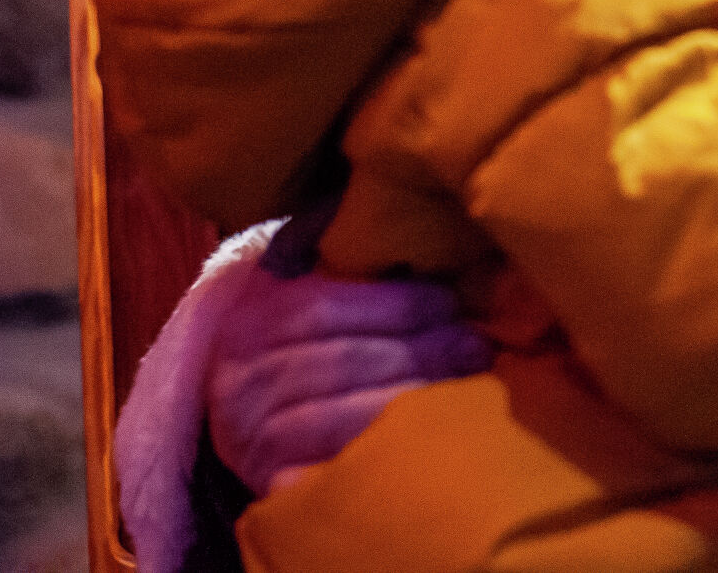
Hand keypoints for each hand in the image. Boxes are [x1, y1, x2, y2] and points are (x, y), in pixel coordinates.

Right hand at [206, 269, 492, 495]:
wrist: (245, 420)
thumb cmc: (293, 345)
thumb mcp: (296, 291)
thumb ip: (333, 258)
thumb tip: (391, 233)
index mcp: (250, 321)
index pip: (323, 307)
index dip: (395, 304)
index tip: (450, 302)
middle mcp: (242, 379)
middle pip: (341, 361)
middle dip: (419, 351)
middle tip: (475, 347)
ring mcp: (252, 437)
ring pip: (340, 417)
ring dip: (411, 399)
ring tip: (465, 385)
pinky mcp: (272, 484)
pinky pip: (332, 471)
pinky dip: (380, 453)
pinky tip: (424, 437)